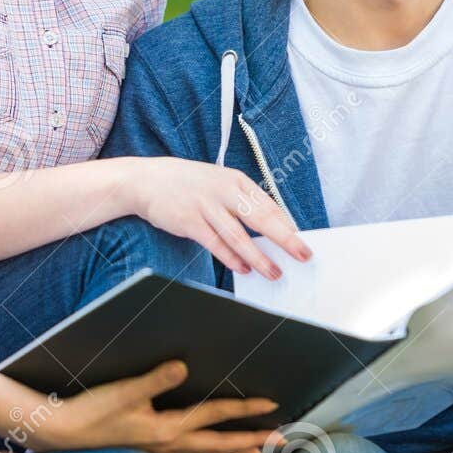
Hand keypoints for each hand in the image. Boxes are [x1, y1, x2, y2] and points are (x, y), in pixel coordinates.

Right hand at [31, 360, 279, 452]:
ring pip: (205, 452)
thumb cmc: (93, 412)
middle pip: (220, 443)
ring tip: (255, 452)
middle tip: (281, 441)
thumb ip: (156, 380)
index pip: (214, 416)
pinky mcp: (147, 448)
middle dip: (251, 440)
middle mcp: (169, 442)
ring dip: (232, 450)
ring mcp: (159, 449)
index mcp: (168, 427)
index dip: (244, 409)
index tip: (272, 407)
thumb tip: (183, 367)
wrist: (64, 433)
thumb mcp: (125, 391)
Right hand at [127, 157, 311, 278]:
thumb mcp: (220, 184)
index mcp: (236, 180)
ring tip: (274, 272)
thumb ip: (243, 204)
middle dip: (285, 239)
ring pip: (238, 235)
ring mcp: (206, 205)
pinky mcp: (189, 221)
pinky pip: (215, 243)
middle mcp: (223, 190)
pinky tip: (243, 269)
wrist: (148, 180)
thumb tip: (272, 229)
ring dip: (259, 257)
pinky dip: (231, 258)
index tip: (303, 242)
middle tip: (303, 255)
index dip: (288, 226)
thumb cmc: (191, 185)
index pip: (269, 205)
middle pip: (260, 218)